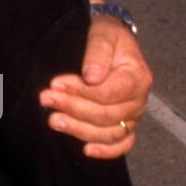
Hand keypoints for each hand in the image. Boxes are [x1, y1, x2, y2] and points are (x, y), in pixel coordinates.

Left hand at [39, 0, 152, 158]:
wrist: (110, 41)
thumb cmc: (105, 35)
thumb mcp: (102, 34)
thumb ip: (97, 53)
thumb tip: (91, 76)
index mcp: (137, 77)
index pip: (109, 93)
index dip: (81, 91)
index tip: (55, 83)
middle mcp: (139, 100)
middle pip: (106, 115)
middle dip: (73, 108)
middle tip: (46, 99)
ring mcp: (133, 116)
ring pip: (110, 133)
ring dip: (79, 129)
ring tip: (53, 120)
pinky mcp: (125, 125)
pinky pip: (121, 144)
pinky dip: (106, 151)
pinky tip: (86, 150)